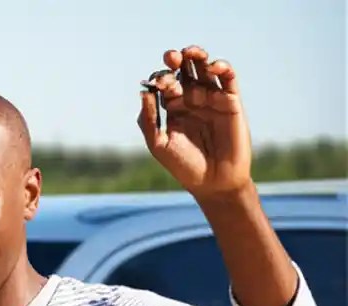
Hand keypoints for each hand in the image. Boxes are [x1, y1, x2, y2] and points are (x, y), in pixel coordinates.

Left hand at [138, 46, 251, 196]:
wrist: (214, 183)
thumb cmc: (183, 166)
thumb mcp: (158, 144)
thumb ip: (148, 119)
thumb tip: (143, 91)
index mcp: (173, 107)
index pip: (166, 84)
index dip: (162, 78)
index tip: (159, 82)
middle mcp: (192, 99)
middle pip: (185, 71)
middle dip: (177, 60)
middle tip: (171, 57)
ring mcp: (213, 99)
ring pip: (205, 69)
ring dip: (198, 56)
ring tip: (190, 52)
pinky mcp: (232, 102)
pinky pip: (228, 79)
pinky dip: (222, 68)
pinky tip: (213, 66)